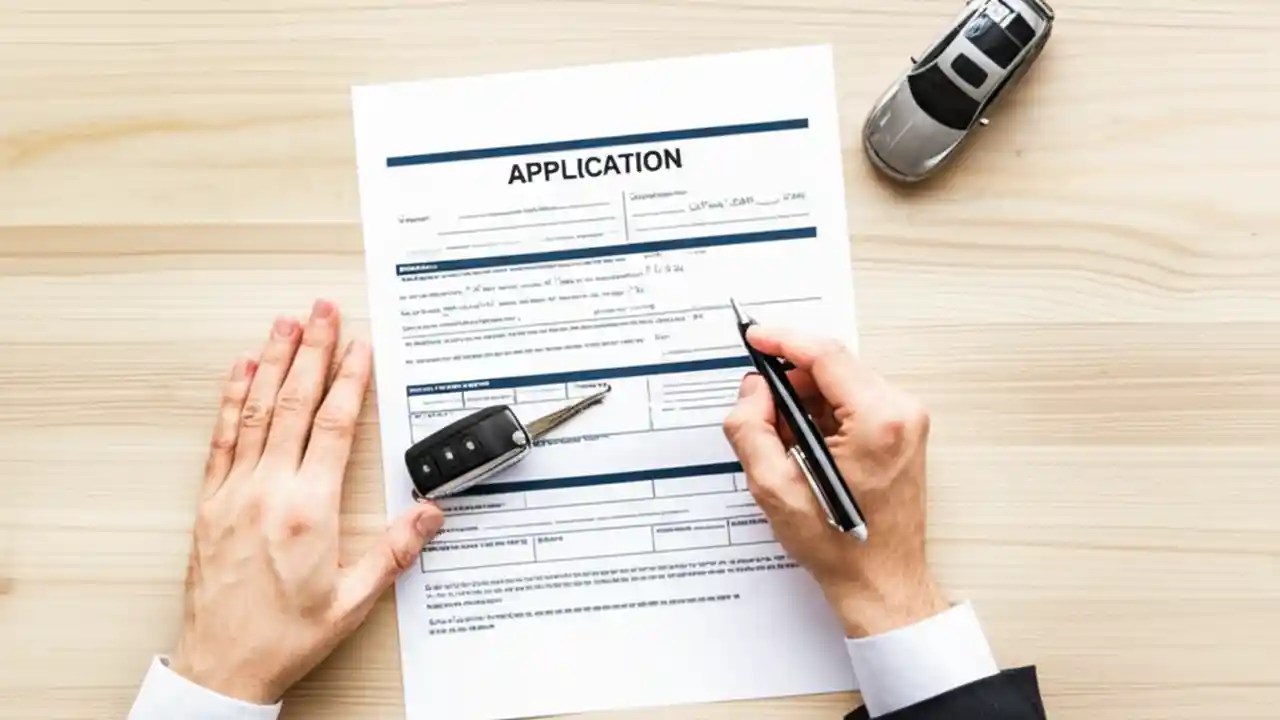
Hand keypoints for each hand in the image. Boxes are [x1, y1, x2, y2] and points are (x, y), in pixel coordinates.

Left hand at [171, 300, 443, 703]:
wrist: (223, 666)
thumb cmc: (286, 636)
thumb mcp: (354, 600)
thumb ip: (395, 551)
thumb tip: (432, 513)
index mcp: (310, 509)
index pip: (334, 426)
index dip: (349, 379)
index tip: (358, 346)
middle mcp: (269, 491)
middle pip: (295, 404)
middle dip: (312, 351)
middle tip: (323, 311)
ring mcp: (234, 493)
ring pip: (256, 411)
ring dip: (272, 362)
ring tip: (285, 324)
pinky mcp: (209, 504)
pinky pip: (221, 439)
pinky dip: (231, 400)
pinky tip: (240, 372)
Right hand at [723, 326, 946, 637]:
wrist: (881, 582)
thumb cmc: (840, 546)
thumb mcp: (774, 488)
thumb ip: (751, 428)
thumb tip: (753, 392)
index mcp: (877, 421)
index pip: (825, 354)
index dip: (783, 340)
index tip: (755, 338)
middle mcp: (900, 413)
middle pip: (832, 367)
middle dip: (789, 381)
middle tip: (759, 412)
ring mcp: (906, 421)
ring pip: (840, 384)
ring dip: (805, 401)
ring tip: (783, 442)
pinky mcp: (902, 431)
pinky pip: (853, 402)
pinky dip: (822, 413)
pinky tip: (806, 447)